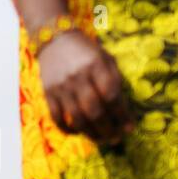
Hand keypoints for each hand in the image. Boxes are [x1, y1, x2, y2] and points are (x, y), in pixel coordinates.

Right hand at [36, 30, 133, 145]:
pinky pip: (56, 117)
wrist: (54, 38)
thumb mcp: (105, 58)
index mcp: (96, 66)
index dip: (123, 115)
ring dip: (91, 133)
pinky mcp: (48, 92)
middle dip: (108, 129)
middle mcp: (78, 77)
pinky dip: (67, 129)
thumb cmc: (86, 50)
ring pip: (77, 117)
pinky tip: (78, 132)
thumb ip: (114, 80)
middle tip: (116, 139)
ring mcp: (61, 86)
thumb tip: (123, 110)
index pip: (111, 95)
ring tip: (102, 140)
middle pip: (95, 110)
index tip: (130, 128)